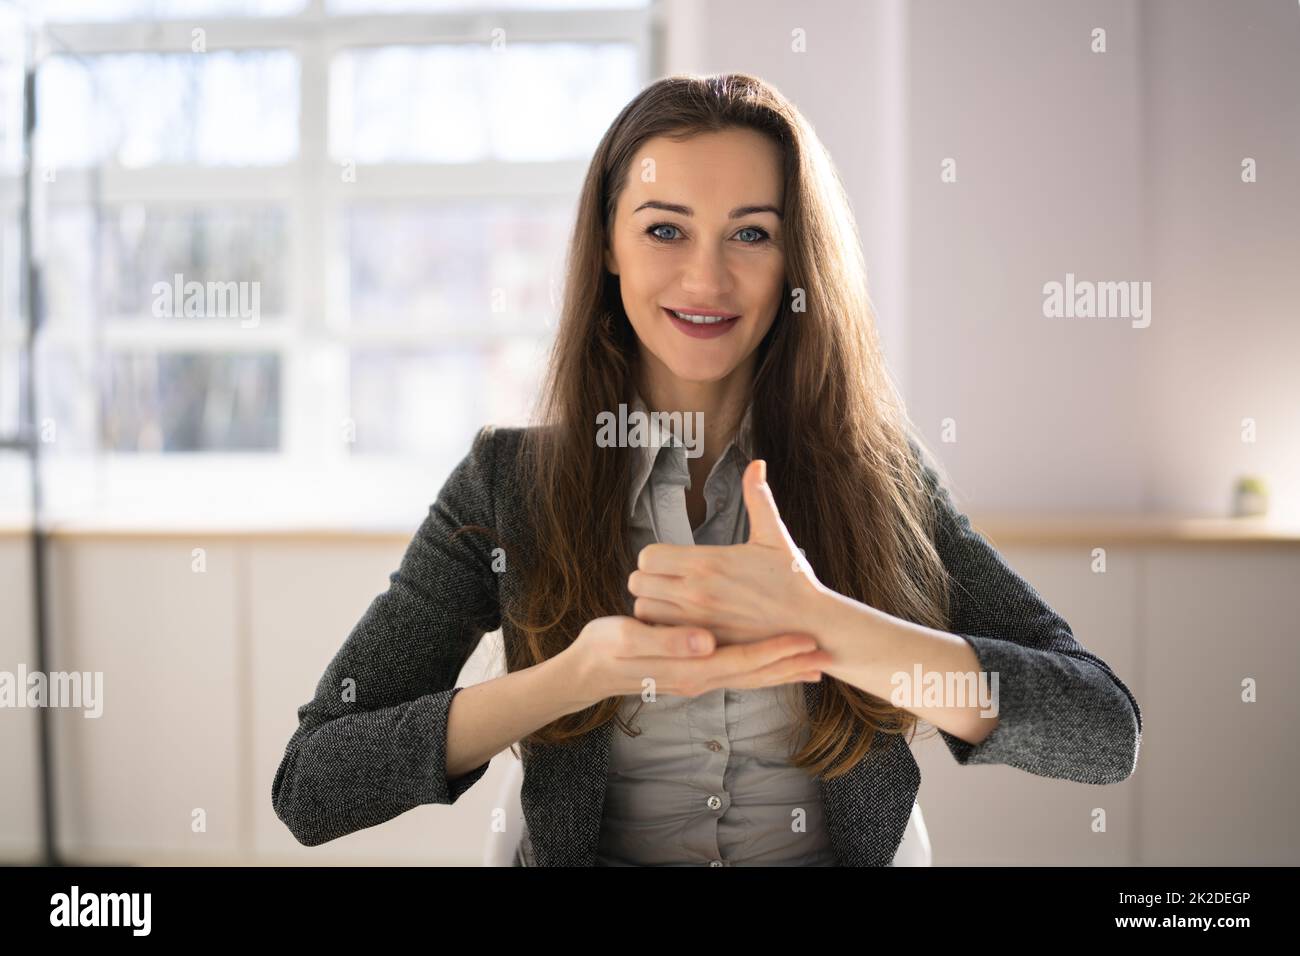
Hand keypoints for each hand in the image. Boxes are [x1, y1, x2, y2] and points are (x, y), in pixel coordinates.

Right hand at [558, 615, 832, 707]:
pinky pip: (737, 674)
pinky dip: (761, 669)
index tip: (804, 640)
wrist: (587, 671)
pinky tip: (775, 663)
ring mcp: (697, 679)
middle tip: (827, 654)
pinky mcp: (694, 673)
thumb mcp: (628, 640)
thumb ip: (667, 642)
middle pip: (754, 674)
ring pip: (750, 677)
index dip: (775, 650)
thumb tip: (706, 641)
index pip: (742, 660)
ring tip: (813, 662)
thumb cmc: (605, 649)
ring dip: (782, 670)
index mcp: (688, 668)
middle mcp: (699, 679)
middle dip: (791, 665)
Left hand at [628, 459, 830, 644]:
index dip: (654, 559)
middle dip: (648, 582)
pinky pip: (662, 639)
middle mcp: (695, 592)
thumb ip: (758, 498)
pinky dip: (664, 632)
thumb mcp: (775, 536)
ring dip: (653, 607)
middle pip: (638, 584)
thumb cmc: (793, 581)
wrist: (812, 627)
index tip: (669, 563)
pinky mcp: (703, 646)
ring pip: (645, 612)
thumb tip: (757, 463)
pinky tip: (680, 628)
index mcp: (706, 562)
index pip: (648, 556)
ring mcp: (697, 623)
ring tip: (671, 605)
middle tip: (666, 584)